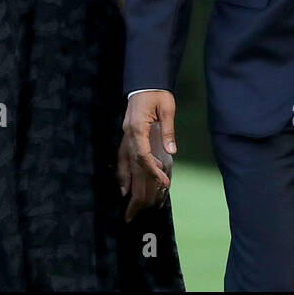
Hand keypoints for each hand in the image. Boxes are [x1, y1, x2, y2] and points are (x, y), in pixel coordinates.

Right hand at [117, 90, 175, 222]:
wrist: (145, 82)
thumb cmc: (157, 93)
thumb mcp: (167, 108)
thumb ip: (167, 130)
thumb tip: (171, 150)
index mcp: (137, 129)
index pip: (144, 157)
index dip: (153, 172)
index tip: (164, 184)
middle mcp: (128, 136)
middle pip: (131, 167)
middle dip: (134, 190)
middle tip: (136, 212)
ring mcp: (125, 137)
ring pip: (123, 165)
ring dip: (126, 185)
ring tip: (128, 204)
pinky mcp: (126, 137)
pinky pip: (122, 159)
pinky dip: (122, 173)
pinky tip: (124, 185)